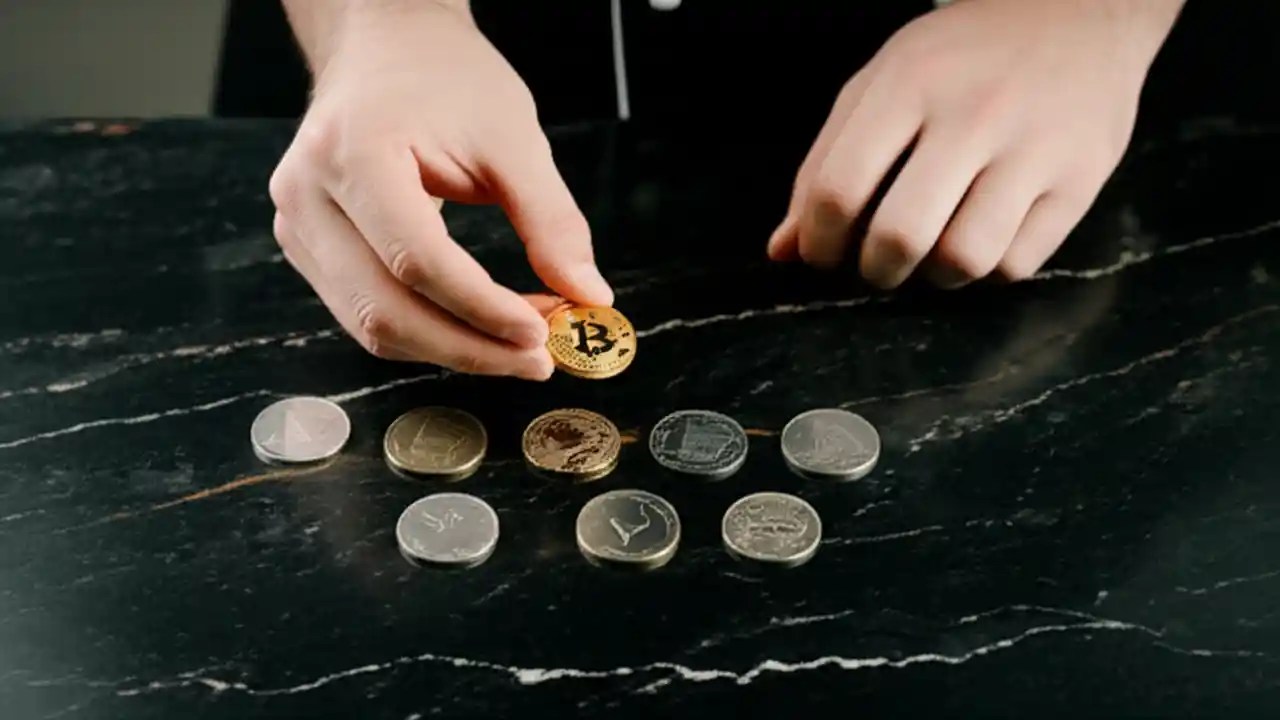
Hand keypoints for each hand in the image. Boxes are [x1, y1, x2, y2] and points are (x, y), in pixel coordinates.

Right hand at [269, 1, 611, 378]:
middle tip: (538, 359)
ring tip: (518, 345)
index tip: (542, 332)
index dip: (483, 309)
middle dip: (470, 348)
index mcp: (354, 153)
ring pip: (371, 327)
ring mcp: (297, 226)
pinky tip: (477, 328)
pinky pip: (364, 314)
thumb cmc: (444, 77)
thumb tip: (588, 295)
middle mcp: (307, 196)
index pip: (418, 260)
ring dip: (451, 349)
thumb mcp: (513, 138)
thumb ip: (550, 220)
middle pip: (386, 310)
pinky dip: (425, 334)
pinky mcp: (306, 247)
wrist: (384, 44)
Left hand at [768, 0, 1183, 287]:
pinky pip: (1016, 264)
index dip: (818, 241)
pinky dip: (989, 268)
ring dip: (934, 275)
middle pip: (901, 236)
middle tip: (878, 262)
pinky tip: (982, 236)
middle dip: (874, 270)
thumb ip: (825, 163)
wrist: (1079, 11)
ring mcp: (1034, 150)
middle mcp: (975, 115)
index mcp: (910, 84)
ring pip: (964, 260)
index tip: (823, 252)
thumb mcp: (882, 84)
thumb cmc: (964, 57)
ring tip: (934, 251)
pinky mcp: (1081, 182)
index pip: (839, 188)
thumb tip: (783, 250)